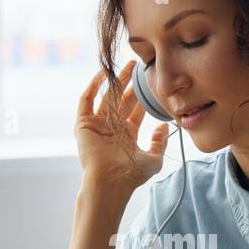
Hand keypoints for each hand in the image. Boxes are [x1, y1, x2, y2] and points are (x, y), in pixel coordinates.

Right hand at [74, 59, 167, 194]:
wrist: (111, 182)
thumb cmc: (130, 175)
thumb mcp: (153, 159)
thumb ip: (160, 142)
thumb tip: (165, 127)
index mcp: (126, 135)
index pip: (135, 110)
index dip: (142, 96)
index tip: (149, 82)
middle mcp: (112, 128)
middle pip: (121, 100)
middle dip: (130, 84)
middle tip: (138, 67)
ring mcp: (97, 125)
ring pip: (106, 96)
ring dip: (115, 81)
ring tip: (126, 66)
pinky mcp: (84, 123)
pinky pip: (86, 100)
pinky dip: (92, 86)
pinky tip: (103, 74)